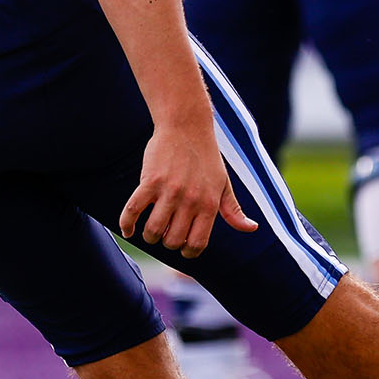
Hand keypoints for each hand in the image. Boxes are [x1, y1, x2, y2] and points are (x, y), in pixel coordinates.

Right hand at [119, 123, 254, 258]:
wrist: (187, 126)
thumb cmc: (206, 158)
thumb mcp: (224, 184)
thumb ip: (234, 210)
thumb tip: (251, 228)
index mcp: (209, 204)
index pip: (197, 244)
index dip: (188, 252)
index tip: (182, 246)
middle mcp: (190, 200)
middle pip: (173, 240)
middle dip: (168, 243)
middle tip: (166, 233)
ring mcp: (169, 191)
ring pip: (153, 230)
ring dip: (149, 236)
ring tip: (150, 230)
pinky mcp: (150, 181)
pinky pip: (133, 210)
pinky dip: (126, 224)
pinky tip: (128, 230)